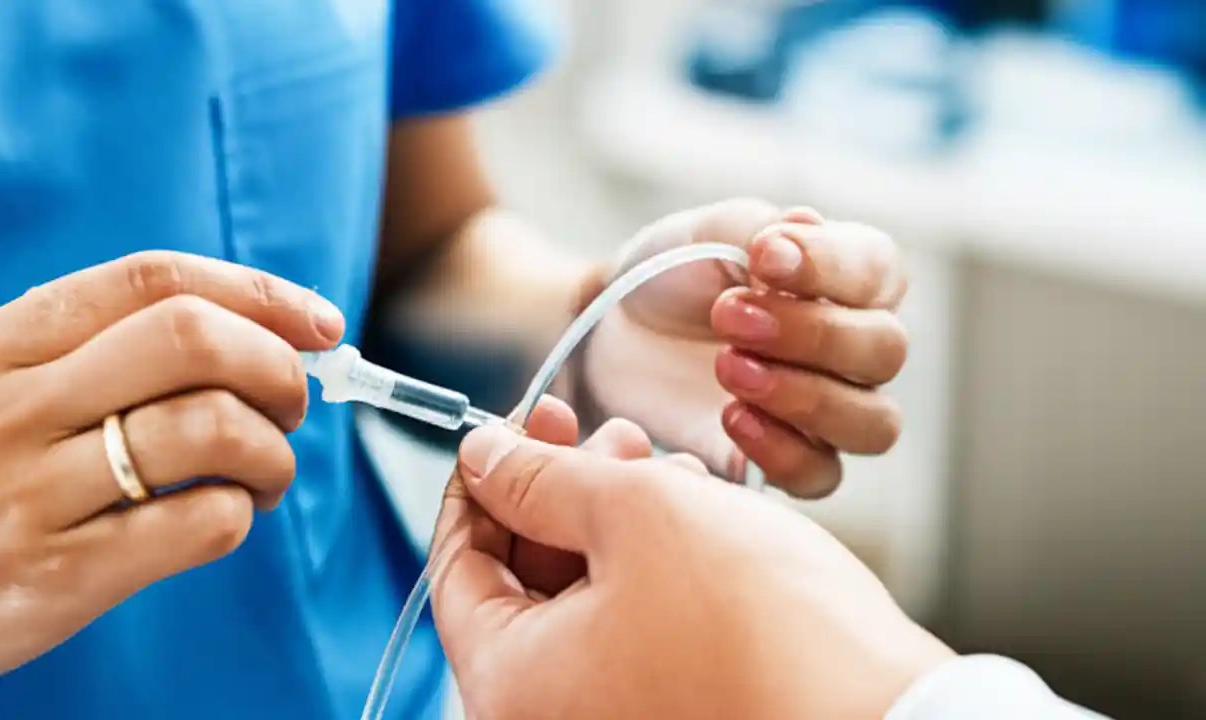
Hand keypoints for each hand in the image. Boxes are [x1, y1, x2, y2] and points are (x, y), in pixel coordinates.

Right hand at [0, 252, 342, 690]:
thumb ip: (86, 353)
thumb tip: (250, 336)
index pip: (154, 282)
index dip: (259, 295)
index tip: (320, 325)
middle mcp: (13, 407)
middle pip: (192, 341)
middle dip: (276, 369)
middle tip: (290, 408)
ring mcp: (29, 492)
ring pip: (210, 430)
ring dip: (273, 453)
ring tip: (264, 476)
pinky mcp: (53, 576)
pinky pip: (197, 524)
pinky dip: (240, 516)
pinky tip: (224, 519)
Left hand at [432, 414, 951, 718]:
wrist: (893, 717)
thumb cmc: (766, 627)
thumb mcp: (636, 513)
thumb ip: (540, 478)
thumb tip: (483, 456)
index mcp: (512, 686)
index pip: (456, 570)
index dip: (479, 485)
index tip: (505, 434)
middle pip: (521, 587)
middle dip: (560, 495)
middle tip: (598, 430)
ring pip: (583, 605)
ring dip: (611, 525)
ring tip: (663, 468)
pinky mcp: (672, 716)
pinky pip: (632, 637)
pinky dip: (649, 573)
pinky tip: (694, 521)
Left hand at [577, 199, 907, 496]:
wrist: (620, 330)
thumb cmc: (680, 272)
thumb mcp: (706, 234)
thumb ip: (756, 228)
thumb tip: (799, 227)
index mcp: (853, 277)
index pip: (880, 272)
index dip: (831, 266)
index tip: (762, 257)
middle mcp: (858, 346)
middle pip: (885, 351)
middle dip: (810, 334)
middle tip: (728, 316)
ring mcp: (832, 410)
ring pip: (873, 423)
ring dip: (805, 396)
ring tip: (728, 368)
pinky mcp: (791, 458)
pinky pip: (822, 475)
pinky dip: (782, 452)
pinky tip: (731, 418)